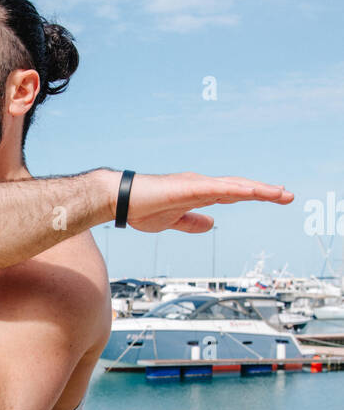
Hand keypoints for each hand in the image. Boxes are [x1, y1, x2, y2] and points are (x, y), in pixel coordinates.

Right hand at [121, 172, 293, 232]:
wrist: (121, 200)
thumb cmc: (141, 208)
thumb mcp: (174, 221)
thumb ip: (192, 223)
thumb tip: (211, 225)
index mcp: (199, 193)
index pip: (233, 193)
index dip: (255, 195)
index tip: (275, 197)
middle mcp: (202, 184)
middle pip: (240, 187)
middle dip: (265, 191)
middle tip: (288, 196)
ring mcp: (196, 184)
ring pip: (234, 186)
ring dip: (258, 189)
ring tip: (279, 194)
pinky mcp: (189, 187)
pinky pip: (218, 188)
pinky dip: (237, 189)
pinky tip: (251, 191)